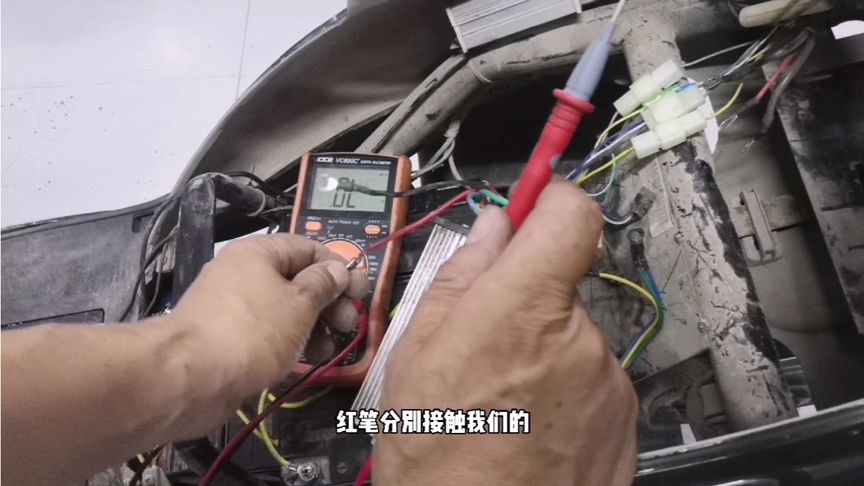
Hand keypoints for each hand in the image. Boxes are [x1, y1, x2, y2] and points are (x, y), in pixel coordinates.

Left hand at [169, 234, 368, 413]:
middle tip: (349, 324)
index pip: (308, 248)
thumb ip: (324, 285)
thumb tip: (337, 270)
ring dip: (312, 327)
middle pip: (297, 280)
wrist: (190, 378)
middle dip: (328, 302)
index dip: (339, 268)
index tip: (362, 293)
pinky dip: (289, 343)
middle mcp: (243, 275)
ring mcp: (232, 308)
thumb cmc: (252, 332)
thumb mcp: (300, 304)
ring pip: (283, 310)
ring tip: (330, 349)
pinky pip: (267, 334)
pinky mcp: (227, 340)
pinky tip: (305, 361)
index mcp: (258, 254)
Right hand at [377, 181, 637, 485]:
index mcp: (524, 307)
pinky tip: (526, 425)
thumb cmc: (437, 455)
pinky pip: (592, 382)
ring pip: (574, 338)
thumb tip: (492, 228)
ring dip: (543, 353)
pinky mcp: (624, 420)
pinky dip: (564, 392)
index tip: (531, 207)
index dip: (549, 201)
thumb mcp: (418, 350)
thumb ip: (463, 274)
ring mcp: (609, 383)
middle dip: (525, 301)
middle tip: (482, 344)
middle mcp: (579, 338)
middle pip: (562, 283)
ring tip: (499, 399)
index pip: (569, 214)